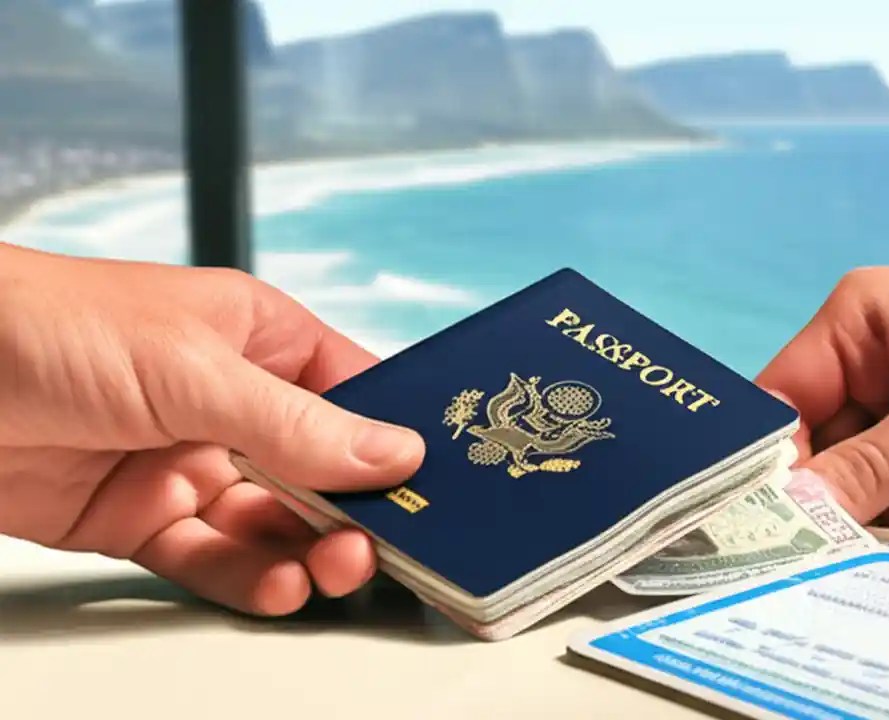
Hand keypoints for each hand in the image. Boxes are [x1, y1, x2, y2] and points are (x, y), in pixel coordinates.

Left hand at [0, 244, 424, 614]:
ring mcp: (188, 463)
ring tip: (331, 569)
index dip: (395, 437)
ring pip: (273, 522)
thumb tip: (394, 453)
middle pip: (321, 469)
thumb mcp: (193, 368)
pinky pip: (213, 557)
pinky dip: (248, 577)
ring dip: (308, 550)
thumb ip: (296, 423)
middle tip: (379, 542)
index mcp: (258, 339)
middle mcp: (230, 403)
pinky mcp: (140, 518)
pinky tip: (275, 587)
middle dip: (355, 508)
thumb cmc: (48, 324)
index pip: (352, 392)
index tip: (433, 484)